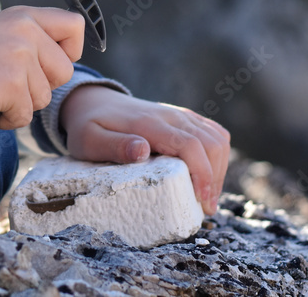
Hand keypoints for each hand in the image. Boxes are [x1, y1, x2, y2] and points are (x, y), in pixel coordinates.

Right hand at [0, 6, 83, 129]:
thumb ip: (29, 39)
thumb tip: (64, 59)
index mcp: (23, 16)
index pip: (74, 25)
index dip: (70, 51)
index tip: (49, 65)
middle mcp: (25, 30)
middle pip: (64, 71)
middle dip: (41, 86)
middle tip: (8, 83)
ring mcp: (20, 55)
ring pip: (45, 97)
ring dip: (20, 105)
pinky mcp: (12, 83)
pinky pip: (25, 115)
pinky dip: (7, 119)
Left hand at [60, 85, 229, 214]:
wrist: (93, 101)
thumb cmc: (89, 125)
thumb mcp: (90, 139)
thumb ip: (115, 146)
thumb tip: (142, 150)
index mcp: (149, 123)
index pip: (190, 145)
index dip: (203, 174)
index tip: (203, 201)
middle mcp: (169, 115)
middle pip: (211, 143)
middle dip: (215, 178)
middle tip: (205, 207)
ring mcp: (179, 114)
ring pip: (218, 138)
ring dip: (219, 169)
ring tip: (207, 195)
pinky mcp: (183, 118)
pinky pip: (214, 132)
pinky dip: (218, 155)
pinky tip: (208, 175)